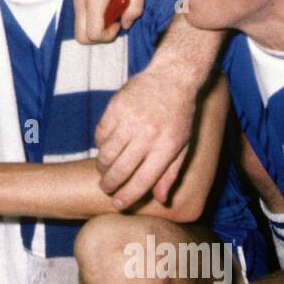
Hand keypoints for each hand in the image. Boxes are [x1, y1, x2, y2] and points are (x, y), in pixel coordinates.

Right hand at [73, 0, 144, 43]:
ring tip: (111, 9)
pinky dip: (91, 15)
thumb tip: (126, 25)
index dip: (107, 35)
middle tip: (113, 22)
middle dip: (98, 35)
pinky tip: (105, 2)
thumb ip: (135, 9)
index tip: (118, 22)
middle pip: (80, 36)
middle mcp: (80, 0)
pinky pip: (80, 14)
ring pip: (79, 26)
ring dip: (95, 24)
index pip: (92, 34)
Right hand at [94, 68, 196, 207]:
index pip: (143, 179)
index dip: (128, 195)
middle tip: (106, 189)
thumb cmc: (180, 116)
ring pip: (106, 153)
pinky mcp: (116, 107)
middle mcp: (147, 134)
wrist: (172, 78)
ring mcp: (130, 119)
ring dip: (102, 167)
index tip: (118, 205)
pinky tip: (106, 147)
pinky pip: (101, 134)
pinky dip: (100, 145)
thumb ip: (171, 173)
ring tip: (104, 171)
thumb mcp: (183, 146)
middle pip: (121, 169)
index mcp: (166, 146)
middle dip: (110, 185)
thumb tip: (160, 199)